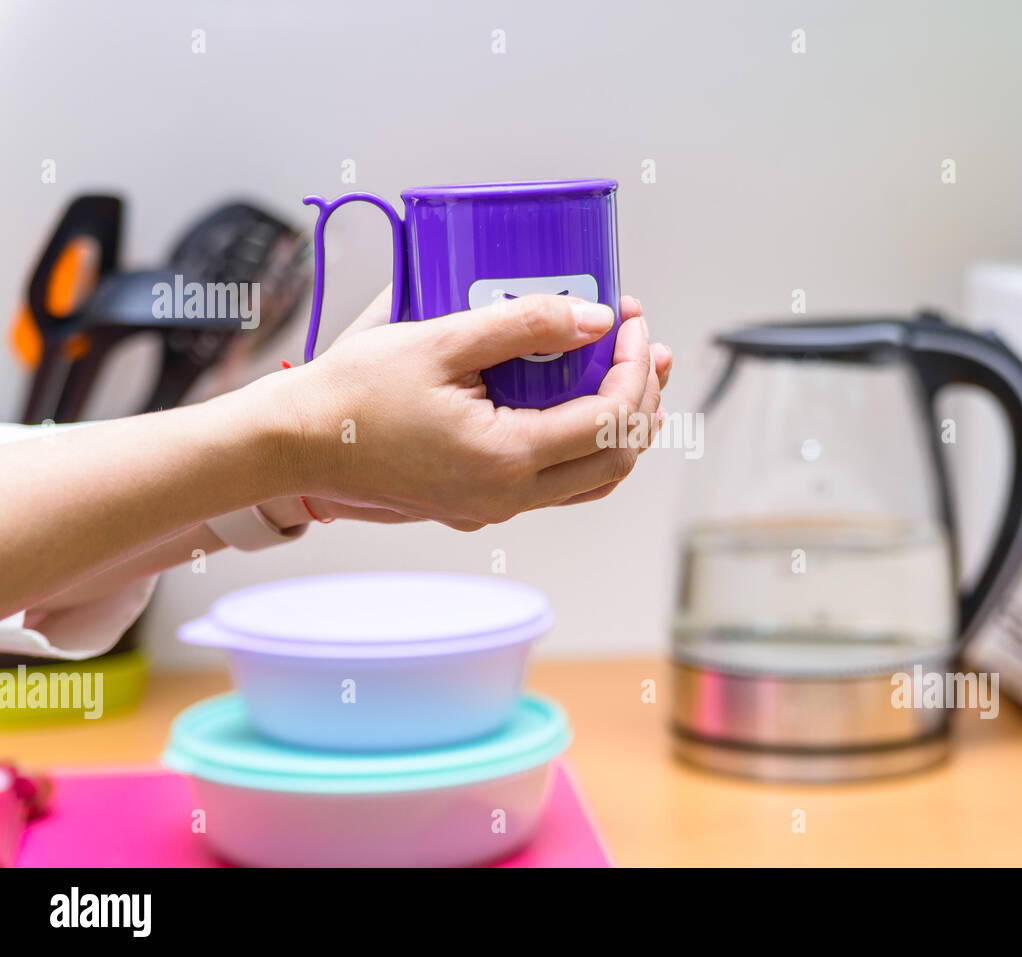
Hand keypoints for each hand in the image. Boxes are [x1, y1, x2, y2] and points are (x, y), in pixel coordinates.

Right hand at [260, 288, 671, 530]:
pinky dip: (584, 445)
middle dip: (643, 399)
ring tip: (632, 374)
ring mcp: (495, 506)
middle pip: (616, 459)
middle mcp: (509, 496)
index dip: (635, 367)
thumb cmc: (354, 391)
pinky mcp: (479, 503)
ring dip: (621, 428)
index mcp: (505, 460)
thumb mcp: (440, 341)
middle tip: (647, 347)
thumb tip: (596, 319)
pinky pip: (556, 484)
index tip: (632, 320)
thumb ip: (523, 324)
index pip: (610, 420)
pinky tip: (579, 404)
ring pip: (591, 480)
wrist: (296, 443)